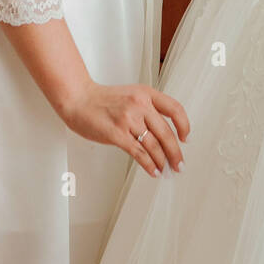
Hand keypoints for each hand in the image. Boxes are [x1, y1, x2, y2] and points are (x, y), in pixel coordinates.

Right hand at [63, 79, 189, 178]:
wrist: (78, 99)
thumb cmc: (103, 100)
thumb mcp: (131, 94)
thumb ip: (147, 108)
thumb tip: (164, 130)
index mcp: (146, 93)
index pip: (175, 109)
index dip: (184, 125)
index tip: (185, 138)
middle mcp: (140, 104)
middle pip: (166, 132)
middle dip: (176, 152)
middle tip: (180, 164)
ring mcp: (128, 119)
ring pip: (154, 145)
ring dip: (163, 161)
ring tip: (167, 170)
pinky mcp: (117, 134)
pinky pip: (139, 153)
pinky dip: (150, 165)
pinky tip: (154, 171)